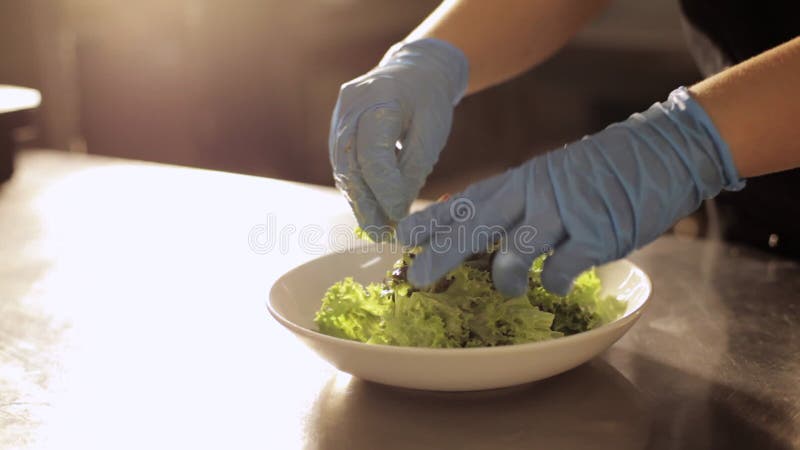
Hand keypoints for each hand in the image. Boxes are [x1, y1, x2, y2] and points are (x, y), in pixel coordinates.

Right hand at [329, 38, 467, 238]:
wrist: (415, 69)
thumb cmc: (429, 100)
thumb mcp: (431, 133)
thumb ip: (413, 170)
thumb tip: (397, 211)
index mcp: (379, 99)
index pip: (373, 153)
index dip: (384, 189)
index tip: (398, 216)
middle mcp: (351, 106)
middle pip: (350, 163)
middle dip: (364, 204)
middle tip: (379, 235)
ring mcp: (339, 115)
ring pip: (342, 166)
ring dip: (358, 200)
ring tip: (376, 228)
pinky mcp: (338, 127)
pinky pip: (343, 162)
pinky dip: (356, 187)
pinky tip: (370, 209)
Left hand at [397, 87, 744, 295]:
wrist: (665, 149)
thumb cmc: (605, 167)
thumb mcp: (554, 174)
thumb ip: (523, 199)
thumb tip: (489, 231)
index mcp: (522, 178)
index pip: (468, 200)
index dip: (434, 220)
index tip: (403, 236)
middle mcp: (535, 192)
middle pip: (476, 226)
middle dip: (442, 254)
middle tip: (418, 278)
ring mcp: (564, 212)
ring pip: (515, 253)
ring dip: (507, 278)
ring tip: (510, 288)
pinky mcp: (596, 233)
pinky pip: (561, 270)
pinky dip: (555, 283)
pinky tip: (559, 284)